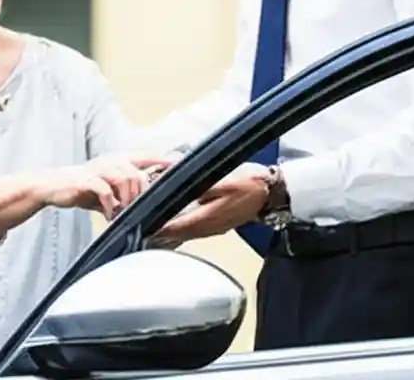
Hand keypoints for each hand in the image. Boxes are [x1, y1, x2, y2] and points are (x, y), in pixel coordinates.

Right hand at [37, 154, 171, 219]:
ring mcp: (99, 169)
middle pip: (138, 173)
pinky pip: (106, 191)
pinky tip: (111, 215)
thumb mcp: (109, 190)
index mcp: (119, 161)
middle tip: (140, 210)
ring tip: (125, 213)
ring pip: (125, 179)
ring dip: (128, 200)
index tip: (176, 166)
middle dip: (142, 194)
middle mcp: (111, 161)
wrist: (54, 186)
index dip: (162, 159)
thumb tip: (146, 208)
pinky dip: (112, 205)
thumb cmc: (83, 188)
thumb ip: (126, 195)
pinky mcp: (87, 180)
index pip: (146, 156)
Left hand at [152, 163, 269, 243]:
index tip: (142, 223)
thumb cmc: (250, 183)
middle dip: (160, 229)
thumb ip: (198, 186)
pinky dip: (181, 227)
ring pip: (185, 233)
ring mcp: (214, 228)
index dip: (158, 225)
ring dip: (170, 229)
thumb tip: (179, 188)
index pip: (176, 226)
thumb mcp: (223, 180)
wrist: (271, 193)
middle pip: (178, 234)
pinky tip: (174, 220)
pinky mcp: (218, 225)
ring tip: (153, 222)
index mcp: (208, 217)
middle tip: (142, 223)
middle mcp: (209, 228)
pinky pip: (194, 230)